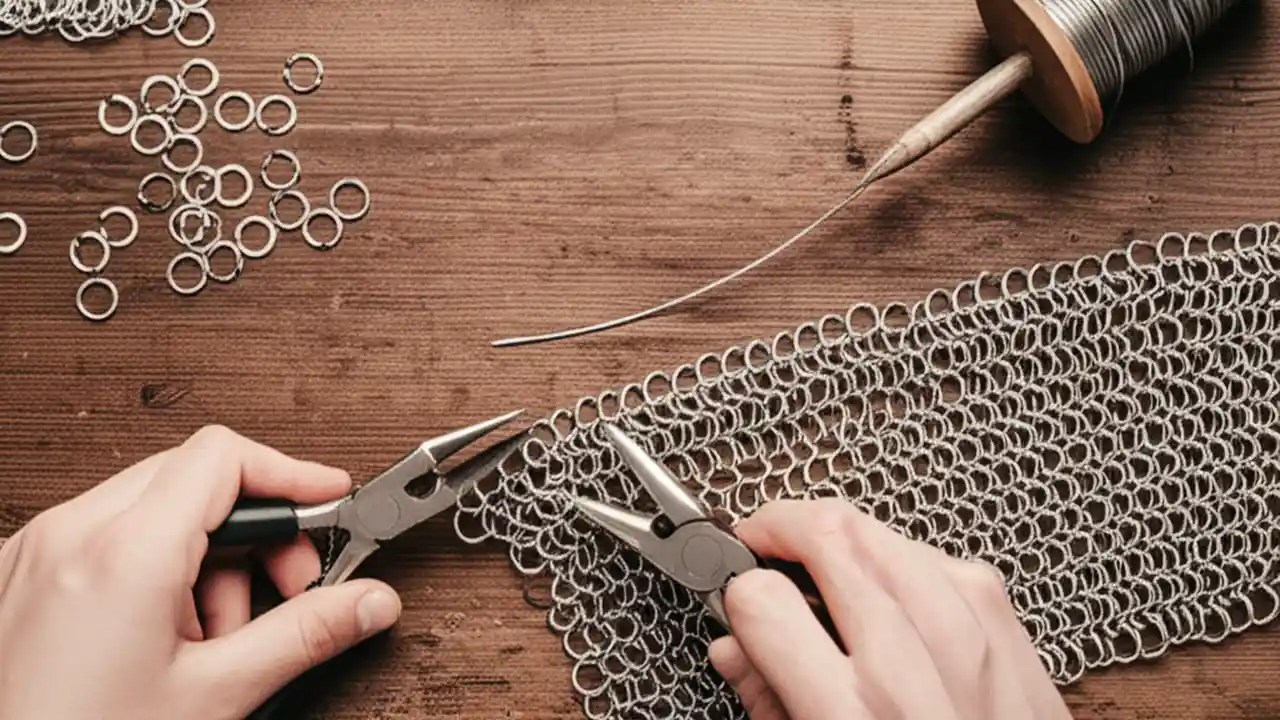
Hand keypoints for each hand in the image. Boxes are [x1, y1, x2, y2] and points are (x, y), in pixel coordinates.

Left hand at [0, 425, 402, 719]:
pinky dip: (154, 568)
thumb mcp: (213, 695)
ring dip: (205, 561)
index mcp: (123, 552)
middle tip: (287, 585)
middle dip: (254, 530)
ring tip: (210, 637)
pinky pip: (107, 535)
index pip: (226, 458)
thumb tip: (368, 601)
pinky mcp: (21, 573)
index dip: (290, 474)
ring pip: (153, 509)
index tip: (327, 502)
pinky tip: (164, 634)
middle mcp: (72, 535)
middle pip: (195, 480)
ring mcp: (38, 551)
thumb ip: (303, 635)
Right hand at [709, 499, 1069, 719]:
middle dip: (782, 526)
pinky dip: (899, 557)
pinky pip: (939, 557)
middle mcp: (913, 669)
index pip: (766, 601)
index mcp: (855, 716)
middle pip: (829, 536)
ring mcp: (969, 638)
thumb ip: (771, 703)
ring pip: (882, 531)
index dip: (738, 589)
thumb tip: (734, 648)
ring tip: (820, 561)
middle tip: (763, 543)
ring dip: (839, 533)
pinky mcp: (1008, 629)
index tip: (736, 593)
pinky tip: (885, 585)